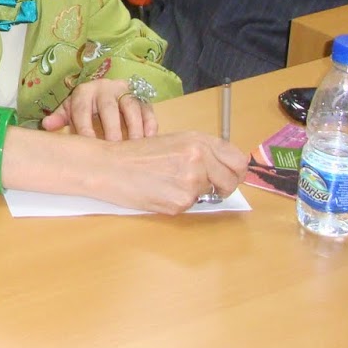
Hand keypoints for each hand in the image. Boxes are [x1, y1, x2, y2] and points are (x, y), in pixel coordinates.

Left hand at [42, 79, 157, 140]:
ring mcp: (126, 92)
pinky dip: (150, 124)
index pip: (82, 108)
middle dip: (111, 128)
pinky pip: (148, 109)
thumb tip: (46, 125)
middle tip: (114, 148)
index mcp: (84, 92)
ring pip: (131, 106)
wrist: (106, 91)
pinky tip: (149, 139)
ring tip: (134, 146)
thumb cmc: (86, 106)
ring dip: (134, 127)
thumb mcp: (71, 109)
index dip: (84, 126)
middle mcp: (106, 88)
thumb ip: (60, 117)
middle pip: (109, 107)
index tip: (89, 145)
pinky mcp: (143, 98)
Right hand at [83, 132, 247, 214]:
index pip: (238, 160)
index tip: (230, 175)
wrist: (109, 167)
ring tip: (169, 182)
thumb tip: (224, 169)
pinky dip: (179, 201)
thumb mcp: (172, 141)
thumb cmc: (136, 154)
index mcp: (197, 141)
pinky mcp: (181, 202)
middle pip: (232, 181)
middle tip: (205, 186)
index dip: (236, 170)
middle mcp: (199, 159)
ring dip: (195, 192)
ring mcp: (191, 182)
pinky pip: (191, 206)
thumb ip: (200, 151)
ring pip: (209, 194)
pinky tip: (161, 191)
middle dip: (222, 187)